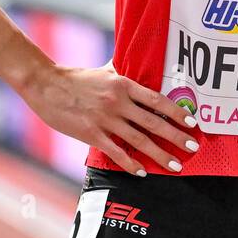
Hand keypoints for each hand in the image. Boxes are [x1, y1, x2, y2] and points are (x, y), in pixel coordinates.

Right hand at [22, 62, 199, 174]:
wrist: (45, 84)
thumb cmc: (75, 77)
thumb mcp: (104, 70)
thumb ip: (122, 73)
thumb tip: (137, 66)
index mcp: (123, 84)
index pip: (157, 100)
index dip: (176, 112)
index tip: (191, 122)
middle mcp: (118, 102)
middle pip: (153, 122)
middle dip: (176, 137)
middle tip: (192, 148)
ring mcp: (105, 119)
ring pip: (139, 140)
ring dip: (160, 154)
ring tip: (175, 165)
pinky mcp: (91, 133)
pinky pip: (116, 152)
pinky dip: (131, 163)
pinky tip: (142, 171)